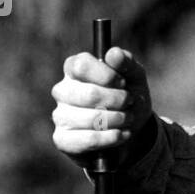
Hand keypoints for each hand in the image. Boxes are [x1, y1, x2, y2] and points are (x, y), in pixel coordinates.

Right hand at [51, 46, 152, 163]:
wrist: (131, 132)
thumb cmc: (129, 98)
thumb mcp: (134, 78)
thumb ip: (126, 63)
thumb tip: (113, 54)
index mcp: (75, 69)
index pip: (81, 66)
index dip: (106, 75)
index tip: (123, 83)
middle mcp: (63, 90)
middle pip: (88, 94)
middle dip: (117, 101)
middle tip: (129, 103)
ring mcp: (60, 115)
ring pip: (91, 119)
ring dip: (118, 120)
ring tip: (128, 119)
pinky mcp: (62, 139)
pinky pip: (88, 139)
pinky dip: (111, 138)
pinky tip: (121, 134)